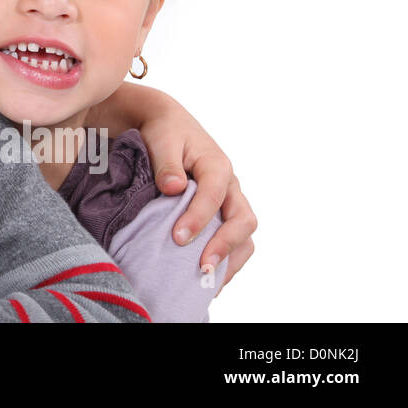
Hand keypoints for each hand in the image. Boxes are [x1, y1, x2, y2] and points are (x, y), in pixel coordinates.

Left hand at [122, 86, 257, 281]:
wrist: (167, 124)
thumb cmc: (164, 132)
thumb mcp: (162, 140)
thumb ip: (167, 164)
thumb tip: (174, 188)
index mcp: (217, 165)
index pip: (214, 196)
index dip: (199, 218)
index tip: (178, 238)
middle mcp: (230, 185)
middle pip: (243, 220)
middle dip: (224, 246)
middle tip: (202, 268)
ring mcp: (230, 200)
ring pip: (244, 234)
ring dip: (231, 259)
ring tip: (209, 282)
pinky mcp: (223, 212)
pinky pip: (234, 238)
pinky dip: (226, 258)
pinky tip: (208, 277)